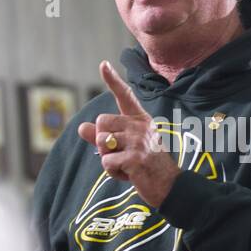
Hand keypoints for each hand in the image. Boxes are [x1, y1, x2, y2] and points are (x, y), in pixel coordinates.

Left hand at [77, 61, 180, 206]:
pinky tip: (129, 175)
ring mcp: (139, 141)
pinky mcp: (135, 158)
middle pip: (101, 123)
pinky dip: (113, 173)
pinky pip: (107, 162)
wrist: (169, 186)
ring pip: (101, 143)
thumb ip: (103, 137)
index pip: (125, 96)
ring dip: (108, 160)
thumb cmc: (147, 166)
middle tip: (119, 155)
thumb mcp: (125, 148)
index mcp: (140, 121)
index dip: (112, 80)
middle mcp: (140, 126)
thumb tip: (81, 128)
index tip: (103, 64)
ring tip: (126, 166)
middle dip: (102, 142)